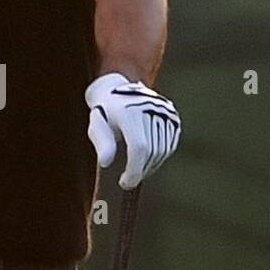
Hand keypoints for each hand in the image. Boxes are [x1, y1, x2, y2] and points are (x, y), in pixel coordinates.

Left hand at [85, 72, 180, 188]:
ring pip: (162, 150)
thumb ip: (102, 143)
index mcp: (130, 111)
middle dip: (140, 171)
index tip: (125, 182)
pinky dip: (159, 157)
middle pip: (151, 151)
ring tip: (136, 172)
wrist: (117, 87)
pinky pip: (169, 144)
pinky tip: (147, 162)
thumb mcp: (96, 125)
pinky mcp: (173, 117)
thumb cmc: (104, 112)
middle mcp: (151, 108)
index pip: (139, 147)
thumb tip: (105, 162)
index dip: (134, 169)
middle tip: (128, 181)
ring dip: (150, 166)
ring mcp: (165, 112)